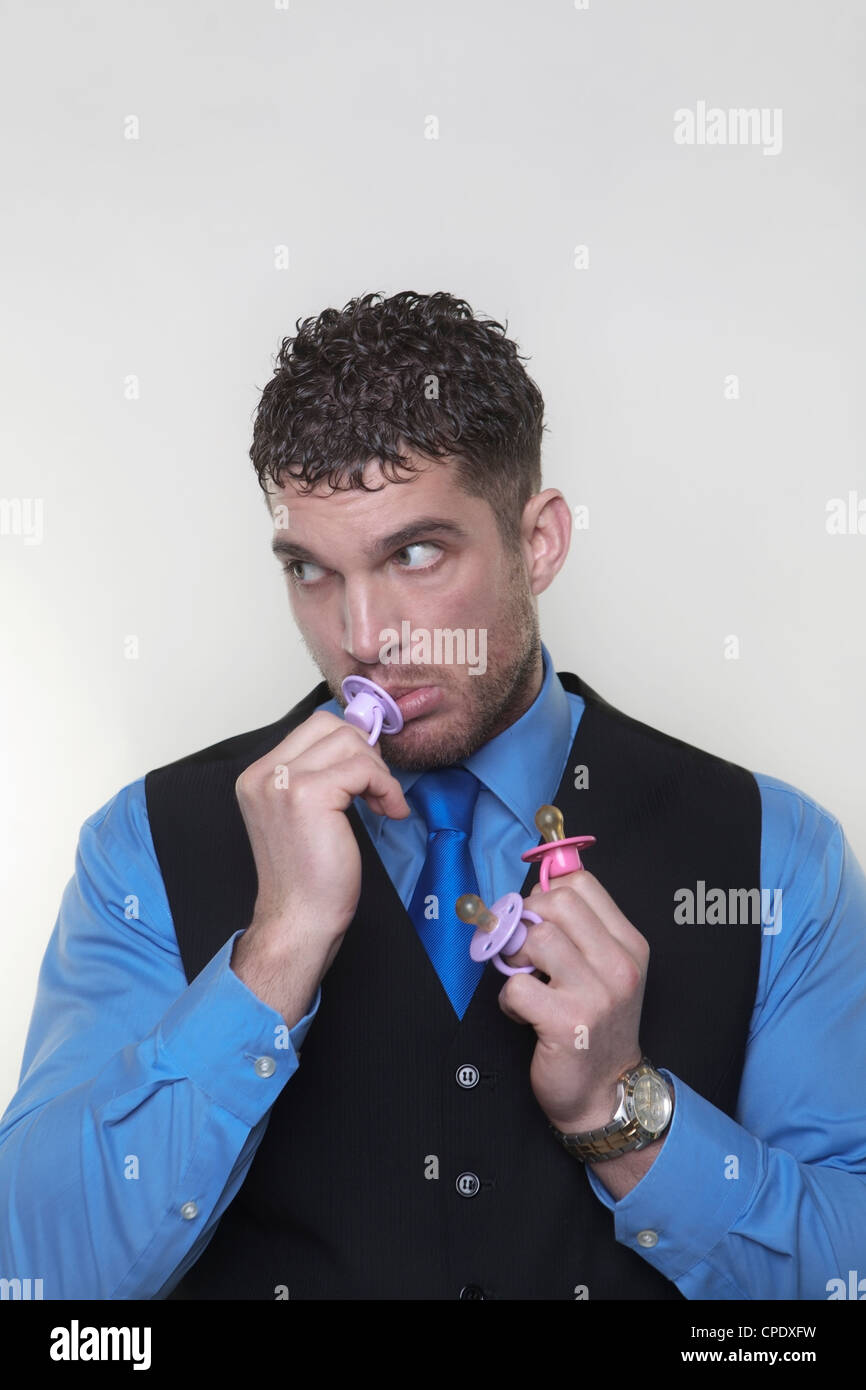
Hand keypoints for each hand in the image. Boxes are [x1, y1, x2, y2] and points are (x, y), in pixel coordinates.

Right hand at [231, 710, 409, 1023]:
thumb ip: (315, 778)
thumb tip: (358, 744)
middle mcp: (262, 774)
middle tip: (377, 787)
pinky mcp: (308, 794)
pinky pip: (363, 769)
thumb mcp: (302, 815)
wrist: (299, 919)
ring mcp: (281, 782)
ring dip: (377, 771)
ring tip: (381, 803)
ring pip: (348, 742)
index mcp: (257, 776)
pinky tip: (389, 811)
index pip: (312, 728)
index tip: (367, 775)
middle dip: (364, 751)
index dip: (349, 745)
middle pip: (329, 725)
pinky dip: (386, 787)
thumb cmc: (307, 877)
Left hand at [497, 870, 648, 1133]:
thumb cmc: (595, 1026)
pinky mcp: (567, 1023)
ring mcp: (595, 994)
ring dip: (515, 959)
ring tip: (524, 980)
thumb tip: (535, 888)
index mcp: (628, 944)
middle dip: (526, 920)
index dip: (545, 893)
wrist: (605, 1092)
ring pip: (535, 938)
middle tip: (523, 950)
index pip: (581, 883)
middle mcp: (618, 965)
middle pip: (556, 903)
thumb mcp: (603, 971)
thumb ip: (578, 930)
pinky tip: (523, 1013)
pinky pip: (516, 987)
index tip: (535, 917)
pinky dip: (508, 999)